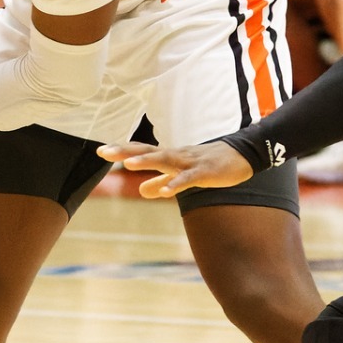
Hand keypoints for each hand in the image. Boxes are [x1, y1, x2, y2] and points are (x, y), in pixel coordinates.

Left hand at [98, 139, 253, 197]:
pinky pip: (188, 179)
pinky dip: (176, 184)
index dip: (122, 151)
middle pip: (147, 151)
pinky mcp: (204, 172)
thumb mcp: (181, 174)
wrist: (242, 156)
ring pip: (165, 160)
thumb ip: (161, 181)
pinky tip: (164, 192)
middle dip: (125, 151)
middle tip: (103, 151)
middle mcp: (175, 155)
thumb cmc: (210, 164)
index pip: (141, 151)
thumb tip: (140, 190)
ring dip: (146, 162)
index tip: (100, 151)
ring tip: (127, 164)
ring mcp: (189, 162)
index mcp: (169, 156)